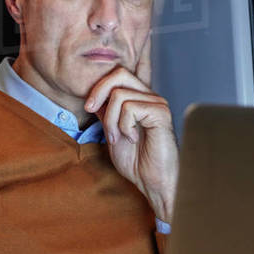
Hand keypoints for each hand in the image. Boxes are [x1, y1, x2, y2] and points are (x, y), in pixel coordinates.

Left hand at [84, 34, 178, 221]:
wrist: (153, 182)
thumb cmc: (137, 161)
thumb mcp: (112, 132)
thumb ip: (105, 111)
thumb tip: (93, 95)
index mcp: (139, 98)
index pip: (123, 70)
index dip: (106, 76)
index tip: (94, 96)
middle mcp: (150, 95)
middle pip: (118, 73)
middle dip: (98, 92)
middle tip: (93, 111)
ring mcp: (157, 102)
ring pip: (119, 94)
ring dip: (110, 120)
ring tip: (118, 137)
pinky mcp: (161, 113)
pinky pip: (129, 107)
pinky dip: (122, 126)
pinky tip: (133, 138)